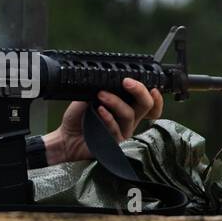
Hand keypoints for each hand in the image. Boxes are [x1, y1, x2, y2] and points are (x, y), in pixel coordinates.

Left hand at [42, 78, 163, 164]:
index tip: (148, 84)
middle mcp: (129, 121)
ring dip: (116, 102)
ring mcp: (122, 132)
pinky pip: (115, 129)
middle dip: (140, 91)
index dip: (155, 96)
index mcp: (127, 108)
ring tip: (101, 95)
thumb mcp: (87, 98)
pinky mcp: (114, 143)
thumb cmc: (78, 119)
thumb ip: (99, 89)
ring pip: (129, 115)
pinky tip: (100, 110)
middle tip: (127, 82)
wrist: (66, 138)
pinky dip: (108, 118)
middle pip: (147, 106)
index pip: (149, 103)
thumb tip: (104, 78)